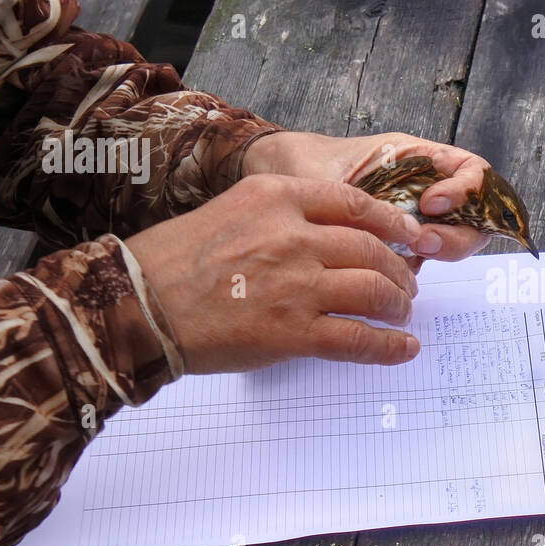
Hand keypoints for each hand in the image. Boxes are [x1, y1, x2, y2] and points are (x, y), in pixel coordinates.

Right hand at [125, 174, 424, 372]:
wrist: (136, 306)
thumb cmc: (172, 262)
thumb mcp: (228, 212)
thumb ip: (277, 216)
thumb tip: (323, 235)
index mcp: (275, 197)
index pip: (354, 203)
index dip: (391, 221)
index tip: (408, 235)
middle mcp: (292, 235)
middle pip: (370, 248)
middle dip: (397, 269)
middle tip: (404, 285)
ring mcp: (296, 284)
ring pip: (373, 290)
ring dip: (397, 304)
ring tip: (401, 313)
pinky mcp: (292, 332)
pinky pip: (358, 338)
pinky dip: (388, 345)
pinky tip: (403, 348)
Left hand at [242, 131, 491, 261]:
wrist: (270, 181)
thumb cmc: (301, 164)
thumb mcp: (340, 169)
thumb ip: (369, 196)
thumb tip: (403, 229)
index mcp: (419, 158)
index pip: (473, 172)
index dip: (465, 190)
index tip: (430, 204)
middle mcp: (425, 187)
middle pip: (475, 214)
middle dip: (457, 233)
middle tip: (423, 244)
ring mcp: (416, 219)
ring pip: (457, 239)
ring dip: (443, 251)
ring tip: (410, 257)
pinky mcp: (400, 248)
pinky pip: (424, 259)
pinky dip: (416, 267)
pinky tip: (391, 273)